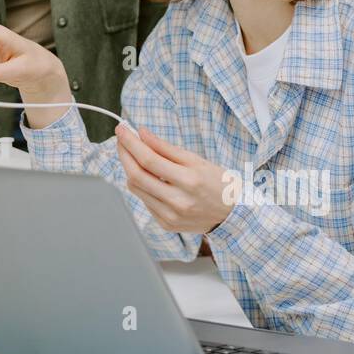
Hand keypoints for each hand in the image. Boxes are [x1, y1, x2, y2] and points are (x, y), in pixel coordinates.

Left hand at [115, 123, 236, 234]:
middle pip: (136, 175)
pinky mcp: (166, 224)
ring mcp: (170, 216)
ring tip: (131, 154)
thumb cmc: (218, 183)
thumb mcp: (196, 160)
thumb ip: (165, 148)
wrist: (233, 215)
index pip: (148, 159)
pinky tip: (147, 175)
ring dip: (129, 168)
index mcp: (189, 181)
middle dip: (124, 154)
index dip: (131, 143)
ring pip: (136, 189)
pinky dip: (141, 185)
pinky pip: (145, 200)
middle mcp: (178, 201)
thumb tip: (142, 134)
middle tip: (121, 139)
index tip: (122, 129)